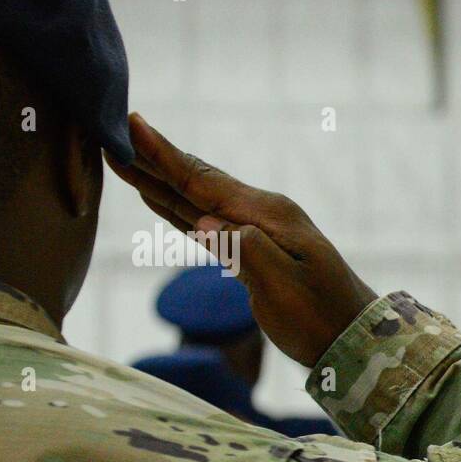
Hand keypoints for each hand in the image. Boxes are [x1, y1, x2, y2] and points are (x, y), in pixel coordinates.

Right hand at [107, 113, 376, 367]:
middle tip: (109, 132)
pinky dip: (177, 207)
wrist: (351, 338)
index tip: (131, 123)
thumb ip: (244, 250)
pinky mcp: (253, 249)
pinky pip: (205, 221)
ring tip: (122, 157)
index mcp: (267, 215)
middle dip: (152, 159)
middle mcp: (260, 214)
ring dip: (158, 180)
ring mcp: (257, 230)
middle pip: (194, 182)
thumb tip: (204, 223)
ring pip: (195, 199)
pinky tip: (158, 198)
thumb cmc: (319, 316)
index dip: (165, 155)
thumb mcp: (282, 286)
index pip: (203, 181)